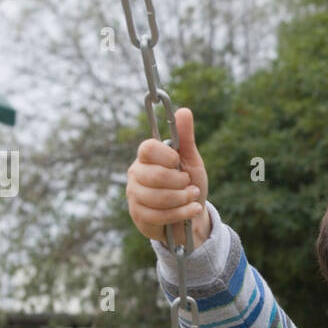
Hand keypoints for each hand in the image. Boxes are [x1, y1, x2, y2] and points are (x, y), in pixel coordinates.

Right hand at [126, 108, 211, 247]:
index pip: (148, 148)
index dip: (167, 156)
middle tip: (189, 184)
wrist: (191, 218)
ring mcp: (135, 196)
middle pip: (155, 175)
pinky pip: (161, 215)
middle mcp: (136, 174)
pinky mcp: (139, 216)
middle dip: (180, 182)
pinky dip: (183, 213)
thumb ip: (186, 138)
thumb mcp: (191, 161)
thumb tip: (184, 110)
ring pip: (159, 197)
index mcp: (147, 157)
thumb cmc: (189, 186)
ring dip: (184, 199)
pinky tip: (192, 210)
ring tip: (192, 197)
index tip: (178, 161)